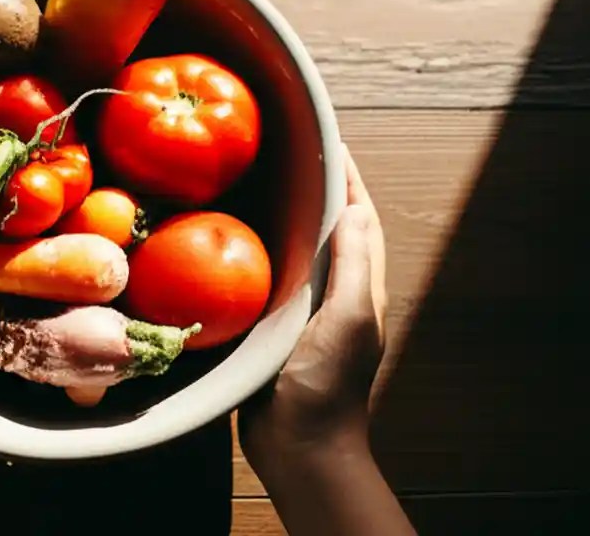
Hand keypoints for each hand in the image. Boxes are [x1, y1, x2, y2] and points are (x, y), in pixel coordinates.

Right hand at [239, 145, 387, 468]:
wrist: (300, 447)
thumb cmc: (328, 384)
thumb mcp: (349, 318)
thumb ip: (354, 265)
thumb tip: (352, 208)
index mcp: (360, 286)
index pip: (359, 218)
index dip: (347, 180)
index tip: (326, 142)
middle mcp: (335, 292)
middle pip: (330, 229)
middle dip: (316, 190)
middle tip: (285, 154)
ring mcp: (305, 311)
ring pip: (298, 251)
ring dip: (285, 218)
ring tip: (256, 184)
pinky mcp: (274, 328)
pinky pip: (268, 278)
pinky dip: (258, 253)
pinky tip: (228, 242)